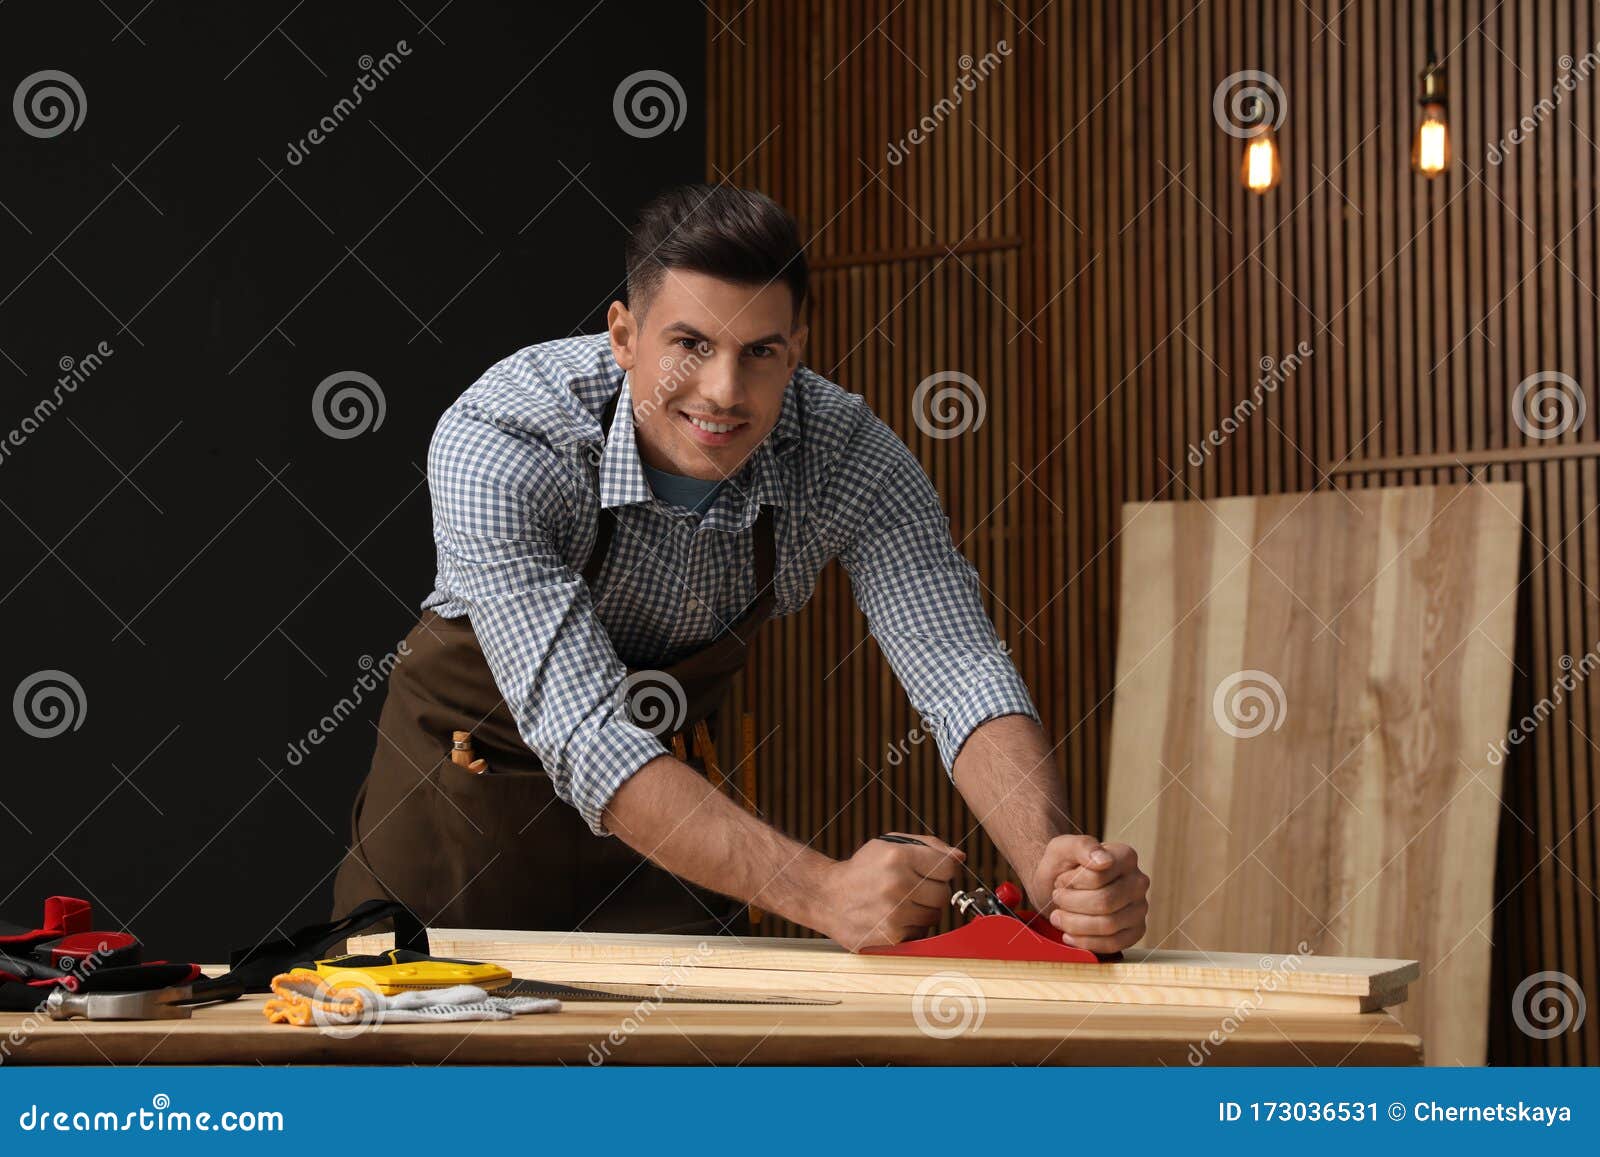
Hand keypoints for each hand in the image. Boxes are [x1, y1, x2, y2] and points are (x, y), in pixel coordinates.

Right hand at [815, 833, 964, 950]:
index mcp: (897, 857)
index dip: (943, 869)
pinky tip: (893, 917)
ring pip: (934, 916)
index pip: (949, 867)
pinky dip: (912, 926)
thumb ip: (929, 847)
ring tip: (900, 902)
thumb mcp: (890, 845)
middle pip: (944, 894)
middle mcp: (896, 885)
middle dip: (932, 890)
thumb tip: (961, 858)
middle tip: (913, 887)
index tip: (933, 870)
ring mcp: (894, 913)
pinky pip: (921, 933)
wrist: (827, 898)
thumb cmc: (863, 869)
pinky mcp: (891, 936)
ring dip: (923, 910)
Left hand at [1030, 835, 1148, 952]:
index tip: (1061, 880)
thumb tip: (1104, 860)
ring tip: (1058, 916)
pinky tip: (1069, 934)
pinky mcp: (1135, 932)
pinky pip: (1113, 944)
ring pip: (1108, 925)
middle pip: (1104, 902)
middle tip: (1057, 898)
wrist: (1057, 886)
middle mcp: (1138, 882)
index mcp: (1125, 856)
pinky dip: (1085, 942)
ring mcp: (1139, 908)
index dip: (1072, 883)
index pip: (1098, 877)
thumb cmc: (1062, 865)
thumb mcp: (1063, 847)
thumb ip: (1082, 846)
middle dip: (1071, 904)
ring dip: (1074, 923)